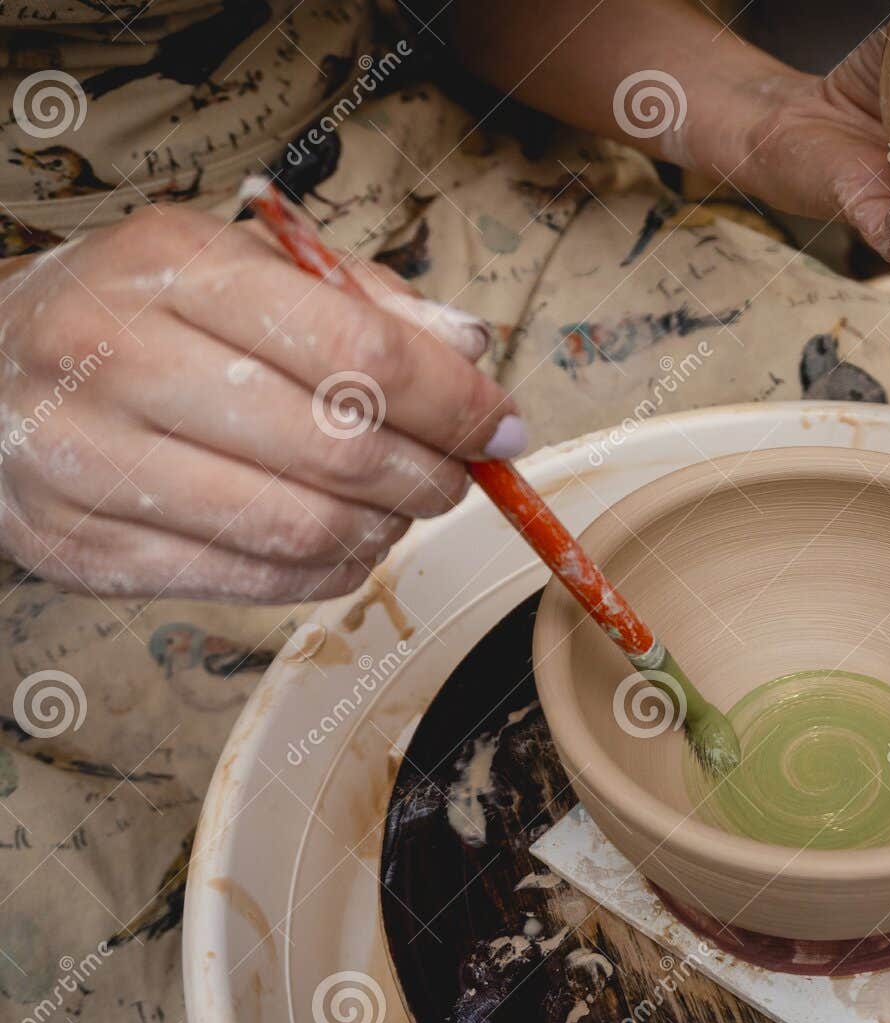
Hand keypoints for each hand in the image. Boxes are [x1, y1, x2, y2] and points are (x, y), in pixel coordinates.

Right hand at [0, 205, 525, 601]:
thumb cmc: (143, 314)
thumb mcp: (242, 267)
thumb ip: (362, 301)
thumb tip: (470, 349)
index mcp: (171, 266)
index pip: (361, 351)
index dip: (457, 401)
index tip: (502, 425)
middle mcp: (116, 356)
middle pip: (340, 446)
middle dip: (433, 473)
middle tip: (460, 475)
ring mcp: (88, 460)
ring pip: (301, 528)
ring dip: (386, 529)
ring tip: (403, 507)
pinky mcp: (82, 549)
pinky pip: (254, 584)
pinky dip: (330, 572)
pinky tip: (347, 543)